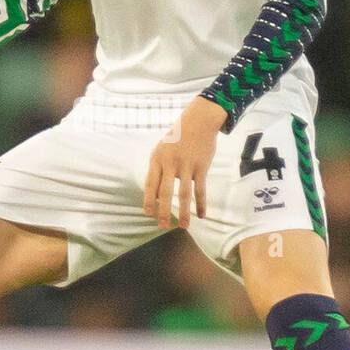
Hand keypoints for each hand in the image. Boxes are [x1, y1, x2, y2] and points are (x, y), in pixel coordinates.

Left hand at [142, 97, 227, 229]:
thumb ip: (158, 169)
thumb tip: (155, 194)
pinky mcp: (201, 167)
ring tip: (184, 227)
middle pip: (165, 192)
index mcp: (157, 159)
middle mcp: (170, 163)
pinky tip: (202, 215)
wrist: (198, 122)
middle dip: (163, 212)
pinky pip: (201, 190)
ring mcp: (187, 165)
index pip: (150, 183)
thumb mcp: (162, 149)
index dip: (148, 200)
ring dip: (184, 212)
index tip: (147, 214)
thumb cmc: (177, 137)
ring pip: (184, 194)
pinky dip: (201, 204)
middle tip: (162, 226)